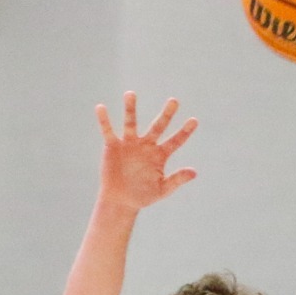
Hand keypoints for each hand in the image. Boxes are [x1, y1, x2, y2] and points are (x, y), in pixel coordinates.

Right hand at [94, 92, 197, 212]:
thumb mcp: (162, 189)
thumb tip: (194, 172)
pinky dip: (104, 120)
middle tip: (174, 101)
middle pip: (158, 126)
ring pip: (131, 123)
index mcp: (160, 154)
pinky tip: (101, 108)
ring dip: (130, 109)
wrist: (121, 200)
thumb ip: (177, 180)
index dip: (184, 132)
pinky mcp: (113, 146)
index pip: (175, 141)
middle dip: (166, 115)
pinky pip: (108, 131)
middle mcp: (146, 145)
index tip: (194, 121)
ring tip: (130, 94)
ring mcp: (129, 144)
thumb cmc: (143, 196)